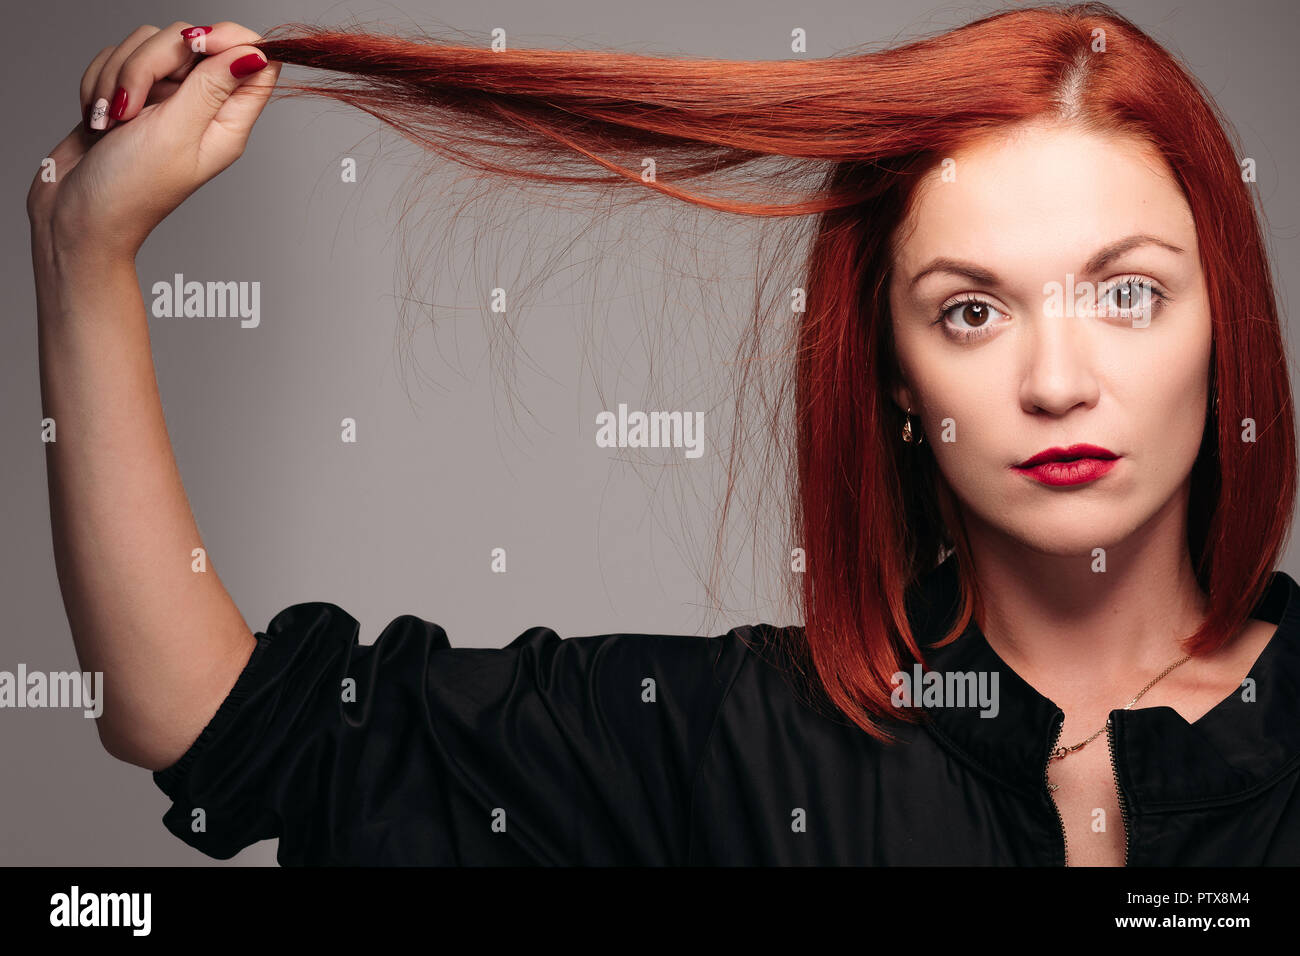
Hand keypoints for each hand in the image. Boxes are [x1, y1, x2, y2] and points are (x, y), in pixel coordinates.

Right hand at [27, 21, 280, 260]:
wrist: (76, 215)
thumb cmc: (129, 188)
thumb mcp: (175, 133)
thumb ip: (211, 86)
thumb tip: (256, 53)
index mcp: (227, 123)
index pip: (254, 60)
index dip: (228, 39)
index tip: (194, 45)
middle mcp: (200, 108)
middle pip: (191, 41)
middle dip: (151, 62)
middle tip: (134, 107)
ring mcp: (164, 100)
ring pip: (148, 44)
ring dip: (119, 76)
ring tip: (112, 120)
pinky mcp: (129, 95)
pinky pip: (116, 58)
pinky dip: (101, 82)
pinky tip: (98, 117)